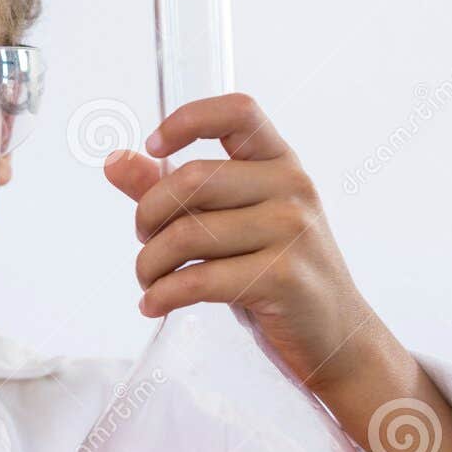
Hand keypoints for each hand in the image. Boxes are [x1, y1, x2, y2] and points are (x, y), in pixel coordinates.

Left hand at [105, 92, 451, 451]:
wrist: (337, 339)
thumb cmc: (275, 273)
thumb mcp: (232, 224)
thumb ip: (173, 190)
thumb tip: (114, 162)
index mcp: (280, 163)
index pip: (237, 112)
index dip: (186, 120)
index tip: (152, 147)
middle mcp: (291, 188)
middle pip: (191, 179)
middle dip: (147, 214)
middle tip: (143, 241)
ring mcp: (292, 232)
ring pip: (187, 233)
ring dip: (148, 264)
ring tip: (148, 281)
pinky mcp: (281, 278)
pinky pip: (198, 279)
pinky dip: (163, 295)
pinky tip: (155, 304)